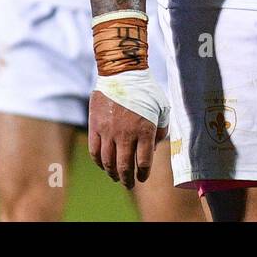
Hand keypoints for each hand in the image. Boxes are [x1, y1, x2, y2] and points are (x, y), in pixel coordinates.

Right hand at [88, 71, 168, 189]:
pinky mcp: (95, 126)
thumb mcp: (162, 108)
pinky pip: (94, 151)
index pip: (143, 163)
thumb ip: (161, 130)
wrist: (122, 73)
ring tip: (115, 176)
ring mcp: (108, 131)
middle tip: (128, 183)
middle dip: (127, 179)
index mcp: (144, 131)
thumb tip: (153, 148)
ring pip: (108, 162)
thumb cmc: (146, 90)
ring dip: (112, 173)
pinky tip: (103, 164)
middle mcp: (126, 134)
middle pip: (124, 167)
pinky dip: (99, 162)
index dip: (142, 174)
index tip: (141, 177)